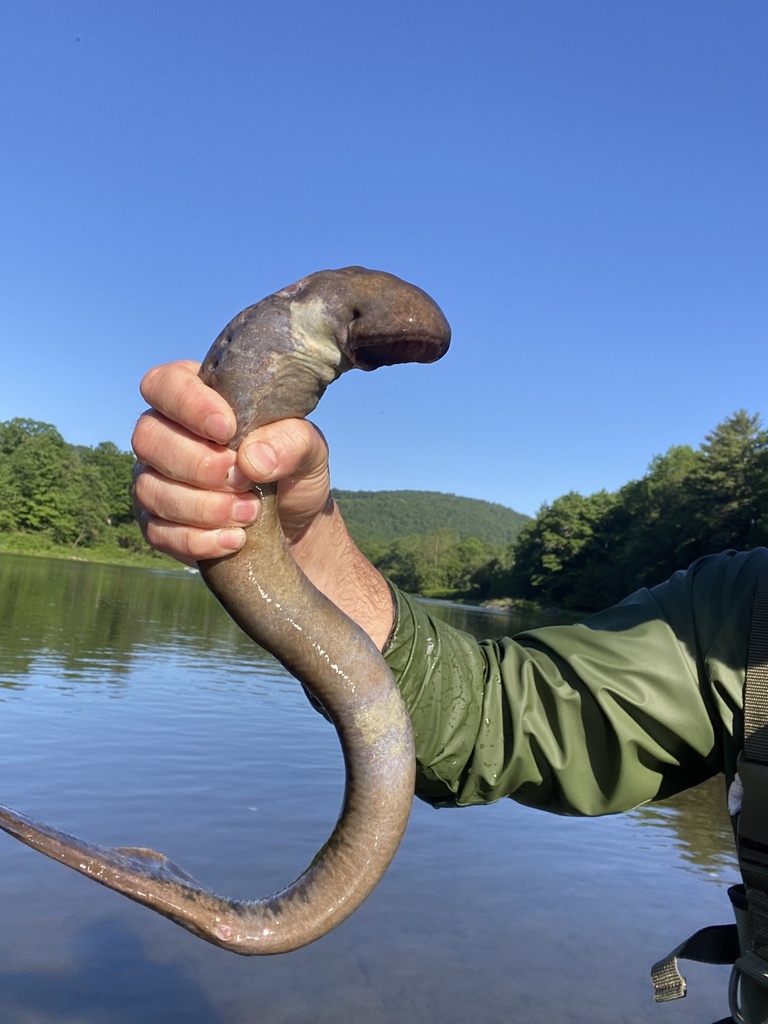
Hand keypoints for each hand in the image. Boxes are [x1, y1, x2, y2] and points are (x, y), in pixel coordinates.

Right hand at [132, 360, 394, 647]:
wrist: (292, 521)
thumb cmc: (291, 468)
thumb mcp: (308, 449)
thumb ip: (291, 443)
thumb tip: (253, 460)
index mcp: (195, 396)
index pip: (163, 384)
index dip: (187, 405)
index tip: (228, 430)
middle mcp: (164, 434)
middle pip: (147, 438)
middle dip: (198, 464)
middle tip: (244, 481)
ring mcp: (154, 478)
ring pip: (150, 488)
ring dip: (202, 506)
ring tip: (249, 512)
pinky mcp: (157, 522)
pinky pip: (159, 532)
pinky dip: (198, 540)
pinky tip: (234, 539)